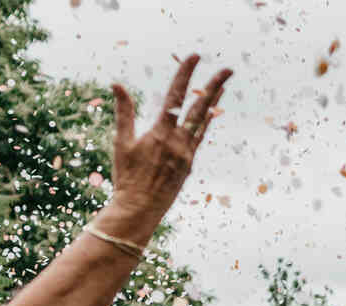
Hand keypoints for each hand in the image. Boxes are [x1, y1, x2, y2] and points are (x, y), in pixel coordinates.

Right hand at [102, 56, 232, 229]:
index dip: (185, 74)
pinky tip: (210, 113)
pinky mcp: (189, 165)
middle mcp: (179, 142)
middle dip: (214, 86)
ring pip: (204, 122)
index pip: (176, 96)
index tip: (195, 56)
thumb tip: (116, 84)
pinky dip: (205, 123)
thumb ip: (124, 112)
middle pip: (200, 108)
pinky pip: (200, 139)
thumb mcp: (122, 142)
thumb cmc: (126, 177)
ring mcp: (187, 154)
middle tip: (228, 69)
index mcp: (161, 133)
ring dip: (213, 103)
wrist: (139, 209)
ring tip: (223, 86)